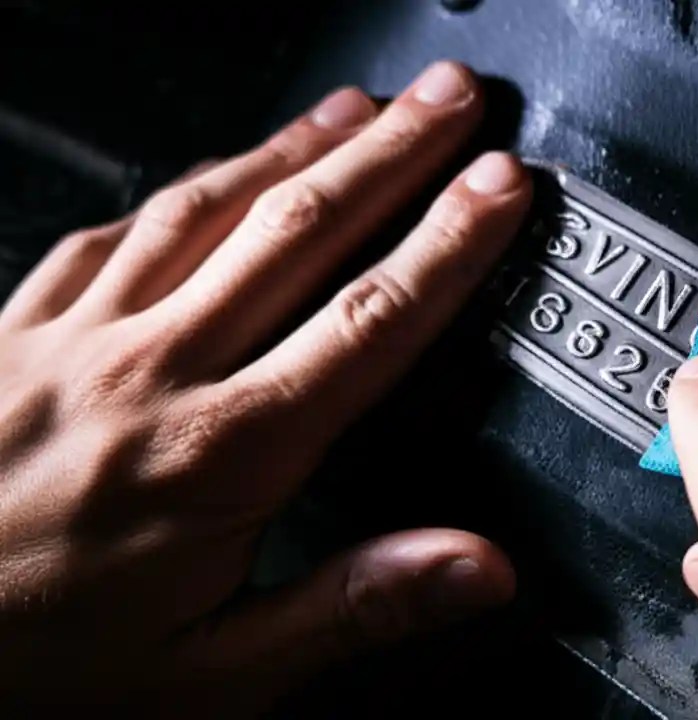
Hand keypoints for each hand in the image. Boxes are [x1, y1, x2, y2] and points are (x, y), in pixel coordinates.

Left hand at [0, 62, 530, 711]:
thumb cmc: (43, 674)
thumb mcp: (217, 676)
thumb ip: (356, 607)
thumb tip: (480, 567)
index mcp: (217, 456)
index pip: (368, 322)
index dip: (449, 244)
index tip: (500, 186)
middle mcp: (149, 373)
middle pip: (298, 232)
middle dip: (392, 154)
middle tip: (452, 101)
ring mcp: (74, 341)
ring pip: (207, 208)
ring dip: (295, 145)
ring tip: (359, 107)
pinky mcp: (14, 335)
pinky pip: (111, 232)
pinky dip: (181, 187)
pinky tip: (212, 171)